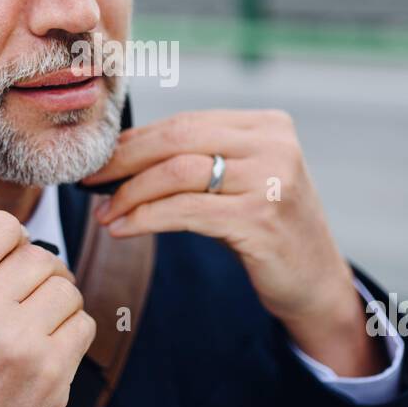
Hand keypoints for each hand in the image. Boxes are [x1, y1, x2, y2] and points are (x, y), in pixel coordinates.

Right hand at [0, 210, 95, 406]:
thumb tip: (20, 245)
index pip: (2, 227)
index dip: (14, 243)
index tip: (12, 263)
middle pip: (41, 258)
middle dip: (41, 278)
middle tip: (28, 304)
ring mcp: (18, 344)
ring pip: (68, 290)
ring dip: (59, 307)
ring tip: (35, 333)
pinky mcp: (51, 376)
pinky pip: (83, 327)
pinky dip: (71, 337)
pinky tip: (46, 356)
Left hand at [82, 109, 382, 376]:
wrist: (318, 284)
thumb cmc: (269, 232)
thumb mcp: (242, 183)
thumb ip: (200, 160)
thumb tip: (122, 155)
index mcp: (268, 126)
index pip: (186, 122)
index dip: (136, 139)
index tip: (101, 158)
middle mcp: (274, 145)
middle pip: (178, 139)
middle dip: (125, 159)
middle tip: (90, 180)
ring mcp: (270, 180)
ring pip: (177, 173)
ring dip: (131, 193)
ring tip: (106, 213)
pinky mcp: (260, 218)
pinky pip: (185, 210)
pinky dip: (146, 217)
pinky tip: (125, 228)